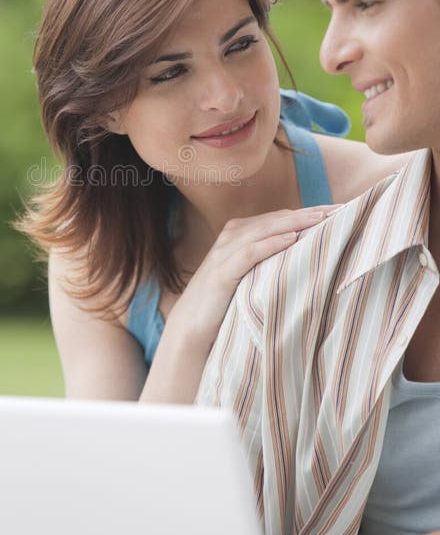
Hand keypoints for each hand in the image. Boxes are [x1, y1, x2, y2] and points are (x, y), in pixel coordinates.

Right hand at [179, 205, 338, 345]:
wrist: (192, 324)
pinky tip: (293, 240)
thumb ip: (274, 262)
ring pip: (266, 229)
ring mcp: (225, 250)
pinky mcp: (222, 270)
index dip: (311, 212)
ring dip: (296, 223)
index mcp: (242, 233)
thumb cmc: (227, 302)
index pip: (283, 218)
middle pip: (278, 219)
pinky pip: (250, 252)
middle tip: (342, 209)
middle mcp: (233, 234)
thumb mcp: (254, 276)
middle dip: (310, 213)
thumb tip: (310, 258)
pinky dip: (271, 244)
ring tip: (323, 219)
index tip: (342, 210)